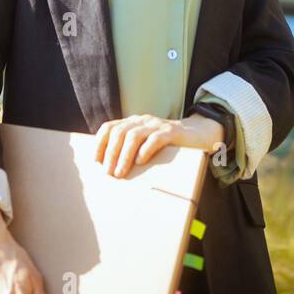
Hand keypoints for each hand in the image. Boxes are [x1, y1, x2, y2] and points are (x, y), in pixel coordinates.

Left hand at [94, 112, 224, 177]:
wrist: (198, 135)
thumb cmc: (168, 145)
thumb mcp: (146, 144)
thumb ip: (131, 150)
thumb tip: (111, 170)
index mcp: (133, 123)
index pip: (110, 127)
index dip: (100, 143)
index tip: (96, 161)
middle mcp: (143, 121)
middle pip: (120, 132)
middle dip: (111, 153)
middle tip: (108, 172)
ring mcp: (157, 125)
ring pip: (134, 135)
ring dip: (124, 155)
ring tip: (120, 172)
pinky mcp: (172, 132)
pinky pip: (156, 138)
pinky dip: (146, 149)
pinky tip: (140, 161)